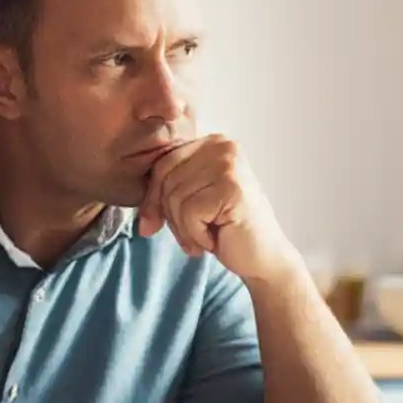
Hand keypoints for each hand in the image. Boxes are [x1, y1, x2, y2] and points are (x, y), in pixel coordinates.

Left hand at [138, 134, 300, 283]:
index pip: (162, 164)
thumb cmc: (226, 229)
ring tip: (204, 238)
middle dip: (169, 214)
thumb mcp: (191, 202)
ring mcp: (230, 164)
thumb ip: (167, 190)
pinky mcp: (232, 187)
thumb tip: (139, 214)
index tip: (152, 225)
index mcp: (212, 143)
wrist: (263, 258)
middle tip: (190, 235)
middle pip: (165, 178)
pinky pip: (190, 212)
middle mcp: (223, 146)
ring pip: (175, 197)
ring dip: (184, 228)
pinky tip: (214, 240)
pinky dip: (196, 234)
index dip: (152, 198)